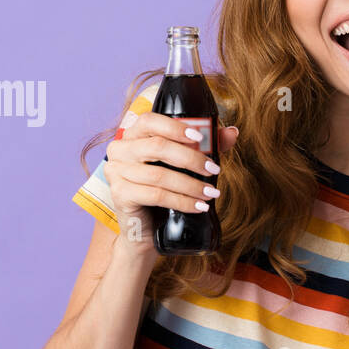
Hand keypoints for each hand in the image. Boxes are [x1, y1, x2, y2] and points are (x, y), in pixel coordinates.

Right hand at [104, 110, 239, 257]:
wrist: (147, 226)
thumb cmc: (165, 189)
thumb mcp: (184, 165)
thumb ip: (205, 147)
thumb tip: (232, 133)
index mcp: (133, 135)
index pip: (150, 121)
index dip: (176, 127)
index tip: (201, 138)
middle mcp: (119, 149)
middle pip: (157, 147)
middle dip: (191, 159)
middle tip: (214, 170)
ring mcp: (116, 172)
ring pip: (159, 175)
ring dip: (190, 185)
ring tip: (211, 193)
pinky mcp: (119, 194)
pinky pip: (156, 195)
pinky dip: (182, 201)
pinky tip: (198, 206)